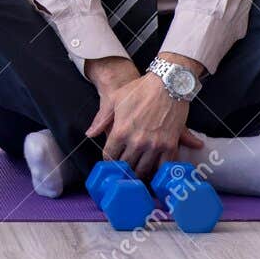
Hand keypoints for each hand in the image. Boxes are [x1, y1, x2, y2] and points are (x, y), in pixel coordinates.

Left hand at [87, 72, 203, 180]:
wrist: (167, 83)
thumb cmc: (139, 90)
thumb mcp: (115, 100)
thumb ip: (102, 119)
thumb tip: (89, 134)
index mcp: (120, 131)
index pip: (110, 156)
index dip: (109, 161)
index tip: (111, 163)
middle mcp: (136, 142)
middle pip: (127, 165)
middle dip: (124, 170)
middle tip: (124, 172)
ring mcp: (154, 145)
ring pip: (145, 169)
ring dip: (140, 173)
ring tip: (138, 174)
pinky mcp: (170, 145)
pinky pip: (164, 166)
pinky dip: (159, 172)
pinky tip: (156, 172)